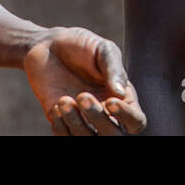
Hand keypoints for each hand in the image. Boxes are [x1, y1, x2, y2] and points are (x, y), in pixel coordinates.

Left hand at [23, 26, 146, 134]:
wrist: (49, 45)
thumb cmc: (82, 45)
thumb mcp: (103, 50)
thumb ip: (114, 69)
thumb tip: (121, 94)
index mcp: (122, 97)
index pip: (136, 121)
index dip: (127, 117)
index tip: (110, 101)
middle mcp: (105, 112)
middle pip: (113, 135)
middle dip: (97, 119)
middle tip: (82, 95)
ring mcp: (83, 119)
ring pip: (88, 139)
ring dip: (76, 124)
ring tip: (64, 100)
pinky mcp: (63, 121)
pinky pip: (65, 137)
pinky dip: (61, 126)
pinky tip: (57, 104)